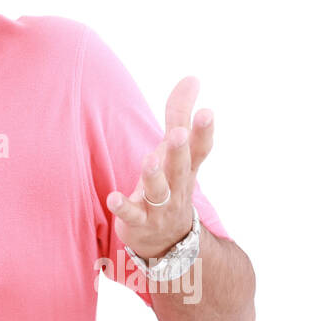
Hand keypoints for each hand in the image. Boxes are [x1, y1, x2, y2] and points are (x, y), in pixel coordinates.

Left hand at [106, 76, 214, 260]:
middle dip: (180, 150)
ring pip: (159, 192)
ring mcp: (159, 207)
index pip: (201, 149)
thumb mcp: (177, 150)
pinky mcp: (139, 222)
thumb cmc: (172, 184)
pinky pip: (132, 216)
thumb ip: (180, 113)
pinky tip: (113, 197)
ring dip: (154, 176)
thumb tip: (192, 77)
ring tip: (149, 159)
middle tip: (180, 133)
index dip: (204, 131)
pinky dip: (123, 207)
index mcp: (187, 167)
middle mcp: (177, 186)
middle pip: (180, 168)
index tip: (208, 111)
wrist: (171, 243)